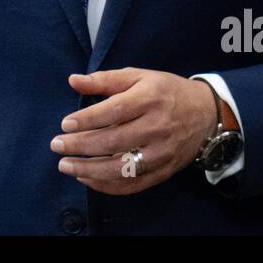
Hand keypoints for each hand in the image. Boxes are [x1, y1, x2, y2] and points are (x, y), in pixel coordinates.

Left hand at [50, 67, 215, 194]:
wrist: (206, 114)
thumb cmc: (166, 91)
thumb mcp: (139, 76)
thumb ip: (105, 80)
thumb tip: (73, 80)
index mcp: (150, 99)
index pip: (114, 112)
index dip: (87, 120)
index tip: (65, 124)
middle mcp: (157, 127)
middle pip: (114, 141)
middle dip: (81, 146)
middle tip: (56, 145)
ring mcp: (161, 153)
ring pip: (121, 167)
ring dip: (89, 170)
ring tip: (66, 166)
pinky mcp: (164, 171)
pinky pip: (132, 184)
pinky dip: (107, 185)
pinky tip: (87, 179)